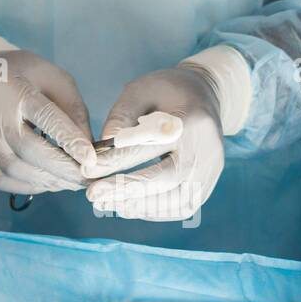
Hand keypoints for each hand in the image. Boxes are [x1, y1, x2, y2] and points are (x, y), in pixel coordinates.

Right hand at [0, 48, 95, 194]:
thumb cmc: (30, 75)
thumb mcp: (58, 81)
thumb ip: (74, 112)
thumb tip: (87, 152)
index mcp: (15, 87)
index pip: (45, 117)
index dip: (69, 140)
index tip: (91, 161)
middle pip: (27, 148)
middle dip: (60, 169)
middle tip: (84, 179)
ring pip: (12, 168)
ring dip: (45, 181)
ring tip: (68, 183)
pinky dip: (24, 186)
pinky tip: (44, 184)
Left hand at [85, 67, 224, 220]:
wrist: (205, 93)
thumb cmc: (165, 90)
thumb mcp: (139, 91)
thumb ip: (120, 118)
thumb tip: (98, 152)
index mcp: (188, 121)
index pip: (147, 147)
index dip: (114, 161)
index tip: (88, 171)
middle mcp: (206, 148)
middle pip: (166, 179)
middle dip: (126, 190)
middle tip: (93, 195)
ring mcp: (212, 168)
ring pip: (178, 201)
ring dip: (140, 206)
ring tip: (108, 204)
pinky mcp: (210, 182)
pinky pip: (184, 206)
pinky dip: (156, 211)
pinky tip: (130, 206)